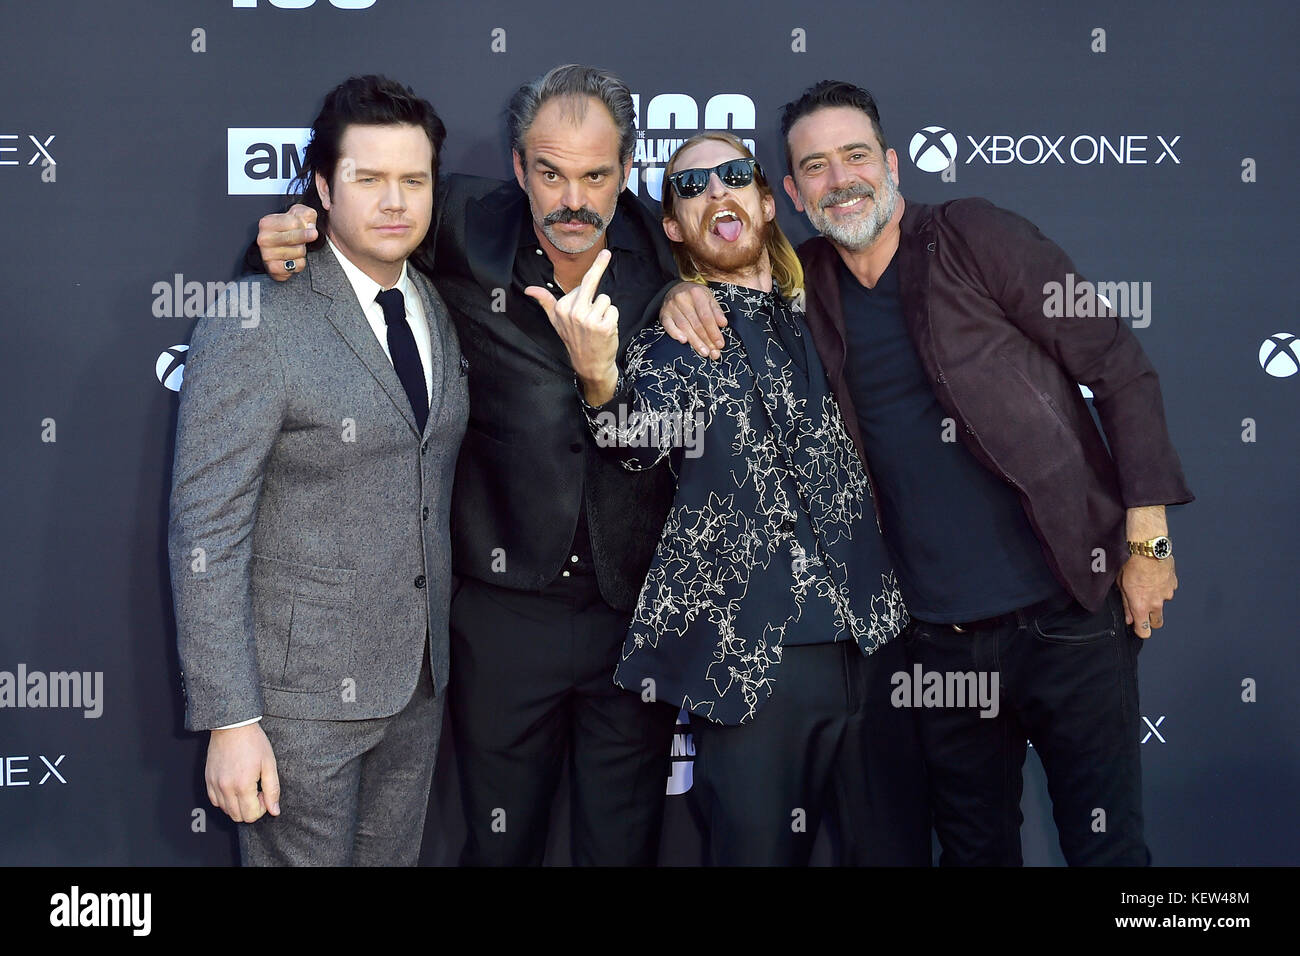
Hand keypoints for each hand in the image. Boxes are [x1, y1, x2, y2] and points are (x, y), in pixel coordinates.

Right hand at [205, 723, 279, 822]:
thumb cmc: (252, 742)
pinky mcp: (208, 780)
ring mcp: (214, 784)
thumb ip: (272, 790)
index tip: (264, 794)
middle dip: (251, 809)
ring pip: (226, 810)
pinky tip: (234, 787)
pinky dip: (225, 800)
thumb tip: (274, 810)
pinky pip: (215, 801)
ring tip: (246, 787)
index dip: (262, 808)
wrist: (232, 726)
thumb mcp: (269, 764)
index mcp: (242, 785)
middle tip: (257, 791)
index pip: (251, 815)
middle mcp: (226, 788)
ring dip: (238, 805)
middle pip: (238, 816)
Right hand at [258, 203, 317, 280]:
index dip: (304, 226)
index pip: (294, 222)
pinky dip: (300, 263)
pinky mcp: (274, 268)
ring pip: (299, 252)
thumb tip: (310, 226)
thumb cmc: (288, 231)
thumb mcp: (297, 215)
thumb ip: (306, 214)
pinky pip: (297, 266)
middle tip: (304, 239)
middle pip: (295, 238)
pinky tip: (294, 259)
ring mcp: (267, 254)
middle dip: (304, 239)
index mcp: (267, 222)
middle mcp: (264, 238)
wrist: (279, 250)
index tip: (304, 227)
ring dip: (302, 251)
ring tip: (295, 248)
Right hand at [526, 249, 619, 404]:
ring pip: (605, 298)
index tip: (583, 309)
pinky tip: (604, 330)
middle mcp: (574, 312)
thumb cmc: (575, 341)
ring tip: (596, 325)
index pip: (581, 285)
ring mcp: (590, 320)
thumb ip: (545, 302)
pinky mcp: (605, 326)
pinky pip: (613, 310)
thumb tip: (529, 289)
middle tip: (606, 265)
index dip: (585, 296)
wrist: (590, 365)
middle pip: (591, 281)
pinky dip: (612, 319)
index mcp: (561, 308)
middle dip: (599, 272)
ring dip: (604, 311)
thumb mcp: (556, 322)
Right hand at [660, 281, 726, 359]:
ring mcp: (671, 307)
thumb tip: (723, 323)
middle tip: (713, 353)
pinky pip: (668, 326)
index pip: (706, 316)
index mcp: (696, 293)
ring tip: (704, 352)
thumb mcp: (708, 297)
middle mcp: (682, 299)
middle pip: (696, 324)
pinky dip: (676, 334)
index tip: (720, 344)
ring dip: (695, 342)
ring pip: (684, 327)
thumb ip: (716, 311)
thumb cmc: (695, 296)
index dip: (714, 332)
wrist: (676, 288)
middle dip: (706, 340)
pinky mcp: (664, 314)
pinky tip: (683, 341)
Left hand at [1117, 554, 1177, 637]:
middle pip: (1157, 622)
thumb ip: (1127, 605)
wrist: (1148, 548)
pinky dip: (1162, 587)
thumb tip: (1129, 618)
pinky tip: (1154, 577)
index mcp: (1141, 606)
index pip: (1144, 631)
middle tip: (1143, 609)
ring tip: (1146, 585)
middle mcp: (1156, 603)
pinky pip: (1168, 591)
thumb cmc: (1132, 564)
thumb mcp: (1122, 585)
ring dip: (1156, 600)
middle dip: (1151, 620)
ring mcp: (1167, 594)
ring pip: (1163, 604)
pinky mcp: (1173, 584)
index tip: (1137, 627)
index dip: (1140, 631)